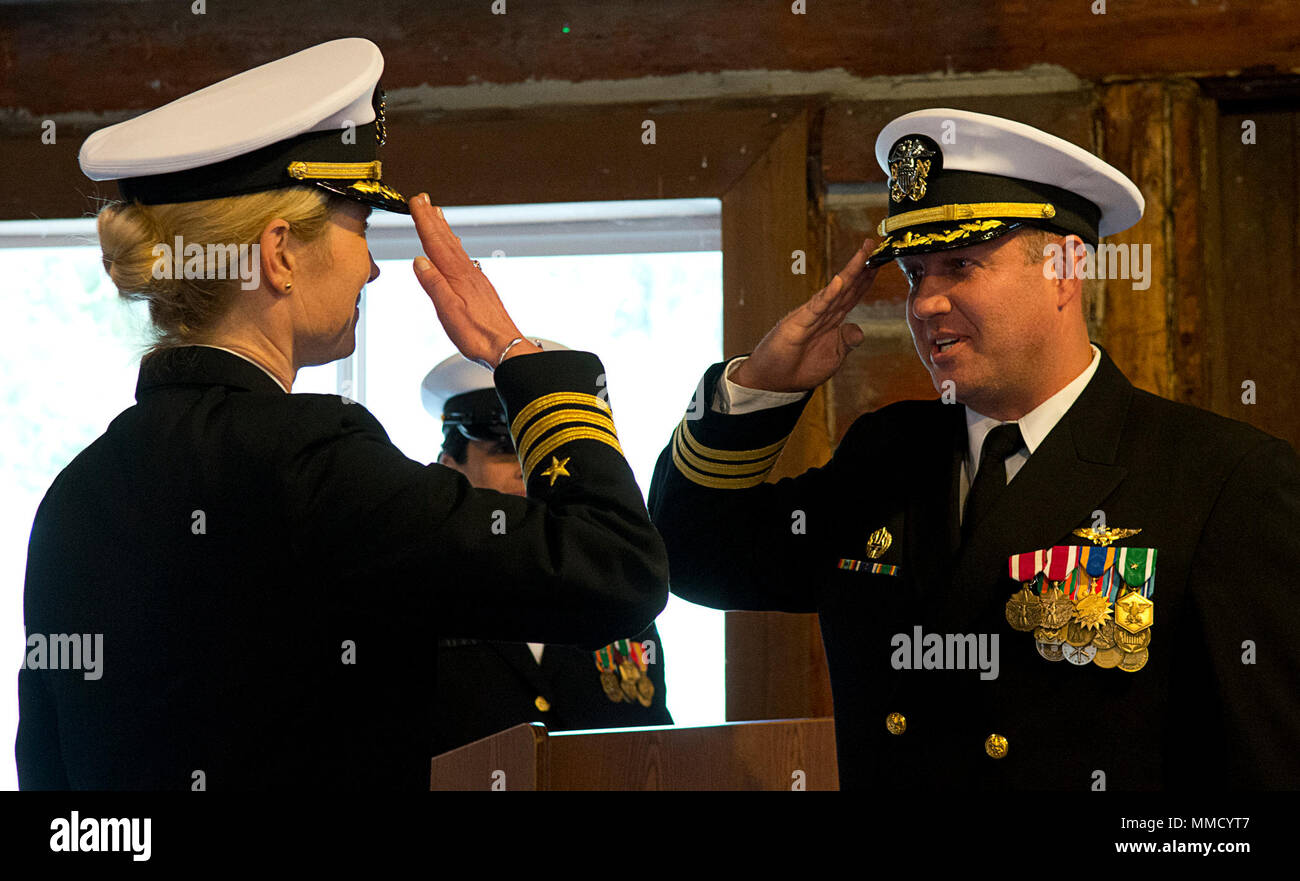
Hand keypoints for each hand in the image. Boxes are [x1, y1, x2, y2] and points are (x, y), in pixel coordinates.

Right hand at [409, 192, 527, 366]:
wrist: (505, 347)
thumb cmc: (477, 335)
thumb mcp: (448, 311)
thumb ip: (434, 285)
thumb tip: (419, 261)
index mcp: (456, 276)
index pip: (435, 242)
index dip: (424, 221)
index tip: (415, 202)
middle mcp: (467, 272)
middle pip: (445, 240)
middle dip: (433, 218)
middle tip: (424, 199)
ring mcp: (475, 279)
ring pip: (455, 247)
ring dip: (444, 229)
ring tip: (437, 214)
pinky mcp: (480, 288)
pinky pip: (463, 259)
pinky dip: (455, 247)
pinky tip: (454, 249)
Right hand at [730, 238, 878, 392]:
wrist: (772, 382)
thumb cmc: (799, 370)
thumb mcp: (832, 358)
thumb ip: (846, 342)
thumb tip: (859, 330)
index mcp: (831, 321)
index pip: (852, 295)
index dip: (866, 279)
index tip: (880, 261)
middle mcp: (822, 314)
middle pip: (846, 287)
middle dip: (861, 266)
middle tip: (872, 244)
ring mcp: (810, 317)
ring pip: (834, 291)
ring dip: (850, 272)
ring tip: (863, 254)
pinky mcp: (798, 324)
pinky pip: (816, 308)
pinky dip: (828, 294)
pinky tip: (840, 281)